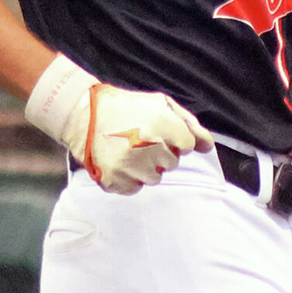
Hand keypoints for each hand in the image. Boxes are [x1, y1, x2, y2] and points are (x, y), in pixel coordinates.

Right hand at [25, 54, 213, 194]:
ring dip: (147, 167)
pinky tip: (120, 161)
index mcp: (162, 125)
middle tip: (142, 140)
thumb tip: (208, 146)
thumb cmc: (126, 108)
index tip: (162, 133)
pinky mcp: (116, 180)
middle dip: (162, 152)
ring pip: (155, 177)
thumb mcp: (162, 105)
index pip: (188, 146)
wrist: (83, 115)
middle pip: (173, 163)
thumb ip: (190, 125)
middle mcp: (148, 147)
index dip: (177, 140)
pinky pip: (135, 187)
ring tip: (130, 150)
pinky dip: (130, 178)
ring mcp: (131, 166)